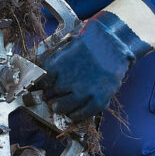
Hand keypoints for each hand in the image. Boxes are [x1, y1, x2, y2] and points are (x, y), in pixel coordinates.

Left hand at [38, 0, 154, 120]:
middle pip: (53, 95)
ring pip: (65, 107)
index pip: (42, 82)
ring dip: (61, 108)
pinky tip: (74, 114)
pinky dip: (77, 115)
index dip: (40, 85)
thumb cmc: (90, 40)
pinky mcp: (100, 98)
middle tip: (52, 96)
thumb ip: (53, 58)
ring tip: (60, 107)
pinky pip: (85, 113)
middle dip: (51, 96)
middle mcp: (70, 80)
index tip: (41, 87)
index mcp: (58, 65)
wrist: (115, 42)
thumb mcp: (67, 43)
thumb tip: (40, 68)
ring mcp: (85, 91)